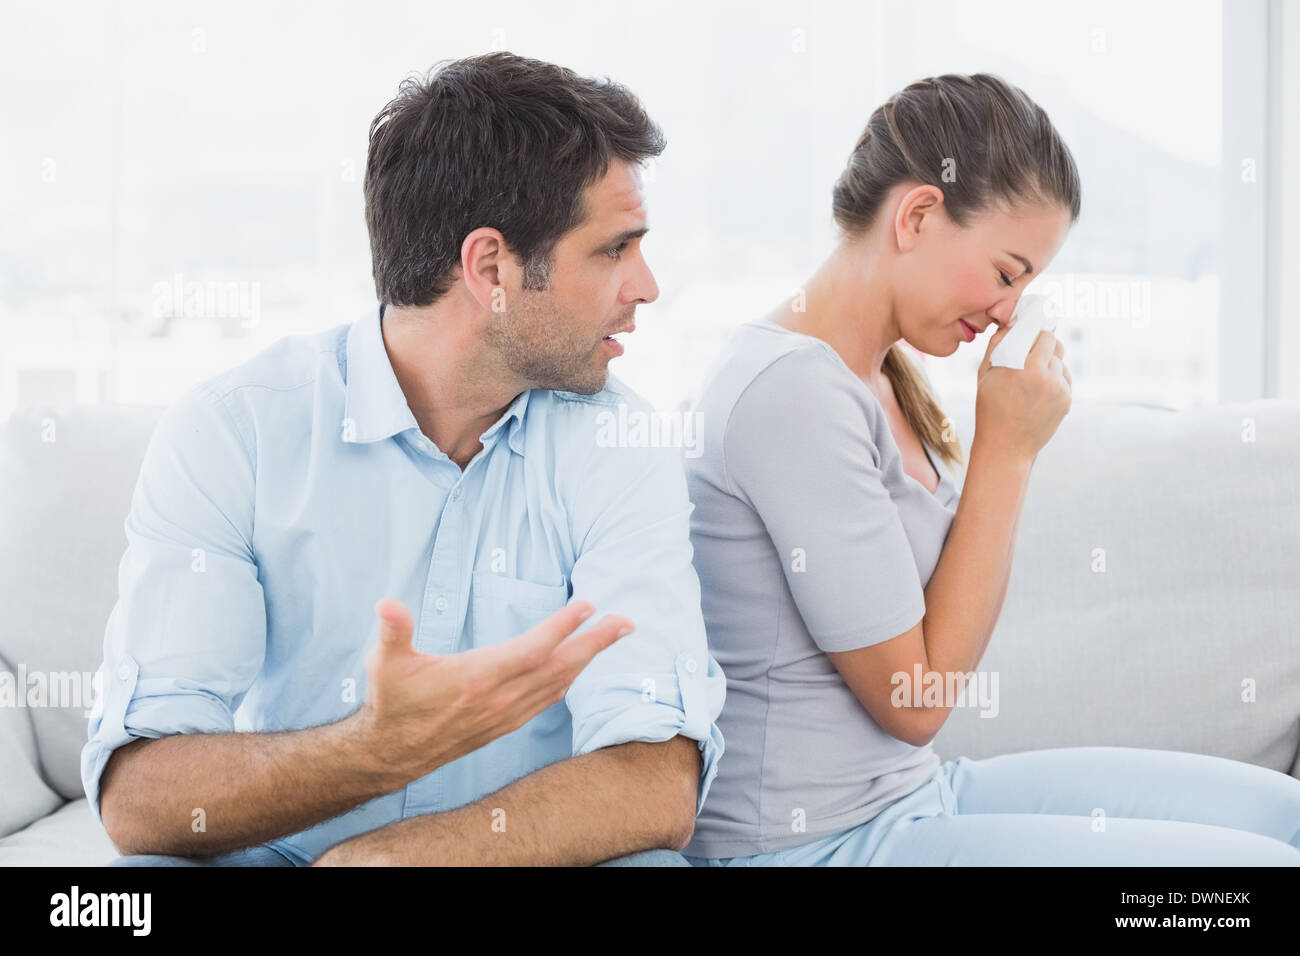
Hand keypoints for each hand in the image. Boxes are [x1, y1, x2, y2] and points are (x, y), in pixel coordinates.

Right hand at [352, 597, 632, 784]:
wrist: (391, 753)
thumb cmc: (391, 701)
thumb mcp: (385, 662)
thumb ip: (393, 630)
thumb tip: (386, 603)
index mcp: (478, 678)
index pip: (532, 649)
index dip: (562, 627)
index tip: (588, 605)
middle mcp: (499, 698)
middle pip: (560, 666)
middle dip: (596, 642)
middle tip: (627, 622)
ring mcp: (506, 714)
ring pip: (559, 682)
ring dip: (589, 658)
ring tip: (614, 635)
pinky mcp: (505, 724)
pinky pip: (547, 699)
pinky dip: (569, 680)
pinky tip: (579, 668)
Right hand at [972, 319, 1071, 463]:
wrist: (1006, 447)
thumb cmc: (989, 409)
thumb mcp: (984, 375)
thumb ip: (998, 344)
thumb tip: (1011, 322)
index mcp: (1022, 367)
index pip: (1040, 333)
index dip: (1036, 330)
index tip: (1032, 328)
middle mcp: (1043, 375)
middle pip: (1055, 343)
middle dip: (1044, 343)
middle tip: (1033, 348)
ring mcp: (1058, 389)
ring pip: (1060, 361)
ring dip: (1049, 362)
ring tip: (1031, 377)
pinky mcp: (1067, 400)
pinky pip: (1064, 378)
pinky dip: (1054, 379)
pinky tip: (1038, 391)